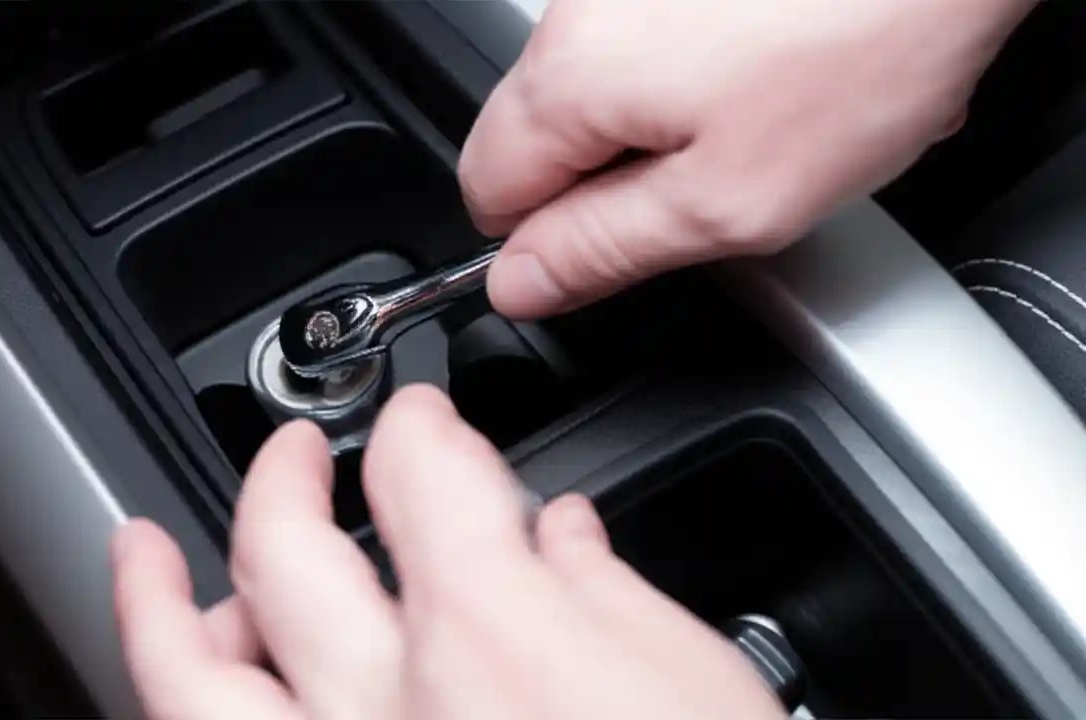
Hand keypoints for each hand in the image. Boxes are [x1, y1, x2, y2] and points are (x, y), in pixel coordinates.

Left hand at [112, 385, 784, 719]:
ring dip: (155, 605)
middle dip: (282, 475)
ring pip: (189, 682)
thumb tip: (562, 536)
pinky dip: (194, 714)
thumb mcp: (695, 682)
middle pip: (285, 548)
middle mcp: (385, 711)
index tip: (424, 424)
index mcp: (489, 641)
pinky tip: (198, 695)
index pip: (422, 473)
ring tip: (144, 559)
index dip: (421, 426)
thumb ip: (606, 594)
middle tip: (295, 456)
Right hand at [460, 0, 1036, 317]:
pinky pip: (657, 50)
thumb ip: (603, 251)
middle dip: (611, 183)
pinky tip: (776, 81)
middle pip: (537, 140)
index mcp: (569, 81)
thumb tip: (520, 284)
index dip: (548, 241)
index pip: (485, 196)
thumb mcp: (726, 204)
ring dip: (669, 132)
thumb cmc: (861, 49)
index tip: (623, 243)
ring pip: (605, 97)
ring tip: (762, 126)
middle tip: (712, 189)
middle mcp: (579, 15)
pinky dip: (707, 81)